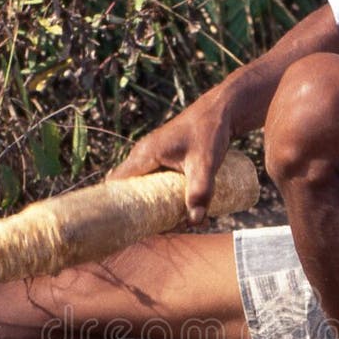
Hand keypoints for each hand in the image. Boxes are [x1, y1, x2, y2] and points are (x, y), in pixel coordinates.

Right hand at [108, 98, 231, 224]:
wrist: (222, 110)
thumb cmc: (210, 132)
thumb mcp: (205, 164)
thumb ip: (200, 192)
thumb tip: (195, 221)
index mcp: (144, 155)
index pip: (116, 185)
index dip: (118, 206)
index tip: (131, 226)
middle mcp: (144, 156)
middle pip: (132, 192)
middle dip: (146, 214)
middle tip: (167, 228)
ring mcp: (154, 158)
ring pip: (147, 189)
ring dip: (159, 208)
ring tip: (181, 222)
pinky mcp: (166, 160)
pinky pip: (157, 183)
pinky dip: (166, 199)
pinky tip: (183, 211)